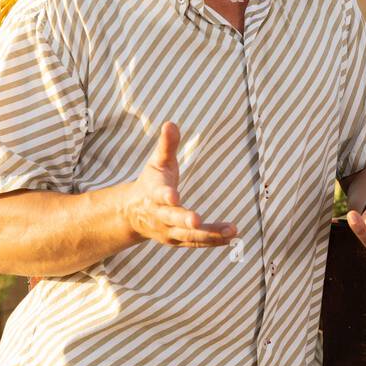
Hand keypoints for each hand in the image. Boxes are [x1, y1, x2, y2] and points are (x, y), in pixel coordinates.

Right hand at [125, 121, 237, 246]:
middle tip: (198, 220)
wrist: (134, 213)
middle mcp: (160, 216)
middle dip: (185, 220)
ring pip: (189, 236)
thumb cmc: (151, 182)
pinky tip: (230, 238)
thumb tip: (170, 123)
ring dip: (209, 234)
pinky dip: (212, 241)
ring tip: (232, 231)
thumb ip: (166, 145)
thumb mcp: (157, 162)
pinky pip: (196, 243)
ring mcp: (169, 231)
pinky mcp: (178, 240)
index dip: (166, 196)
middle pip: (173, 219)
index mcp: (153, 194)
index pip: (159, 195)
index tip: (173, 195)